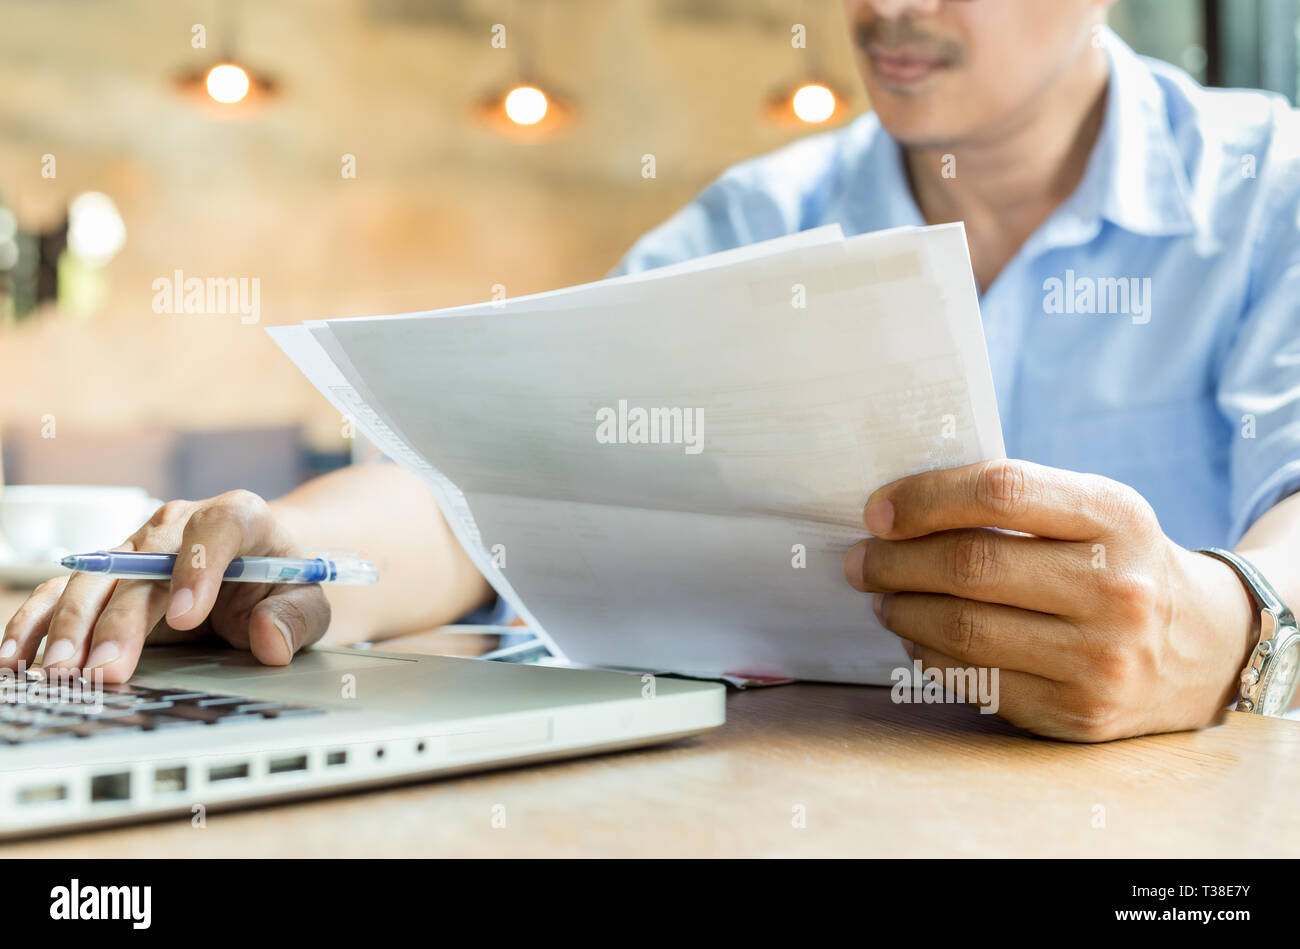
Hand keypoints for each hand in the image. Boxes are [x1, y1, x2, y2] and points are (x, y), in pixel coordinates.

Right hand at [1, 490, 329, 682]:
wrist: (261, 571)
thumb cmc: (282, 583)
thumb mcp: (308, 601)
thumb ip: (295, 618)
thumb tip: (269, 640)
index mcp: (238, 517)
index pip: (219, 527)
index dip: (200, 566)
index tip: (187, 617)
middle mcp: (179, 525)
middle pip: (143, 564)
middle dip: (120, 621)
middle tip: (106, 671)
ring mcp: (135, 548)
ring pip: (96, 579)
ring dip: (71, 627)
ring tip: (59, 672)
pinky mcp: (107, 576)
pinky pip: (61, 593)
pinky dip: (37, 624)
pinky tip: (17, 658)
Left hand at [842, 459, 1257, 740]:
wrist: (1203, 645)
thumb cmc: (1116, 561)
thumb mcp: (1091, 510)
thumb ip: (1011, 501)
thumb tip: (895, 512)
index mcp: (1116, 517)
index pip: (1000, 490)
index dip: (924, 497)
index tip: (876, 512)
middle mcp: (1115, 588)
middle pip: (970, 565)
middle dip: (895, 562)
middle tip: (862, 561)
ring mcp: (1100, 658)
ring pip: (963, 629)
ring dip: (903, 609)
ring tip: (885, 596)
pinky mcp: (1078, 713)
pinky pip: (976, 681)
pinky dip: (929, 654)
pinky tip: (919, 636)